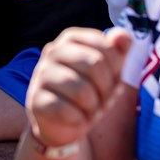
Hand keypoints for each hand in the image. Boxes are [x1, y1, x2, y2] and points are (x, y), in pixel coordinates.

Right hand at [25, 28, 129, 148]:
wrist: (63, 123)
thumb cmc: (89, 92)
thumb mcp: (109, 72)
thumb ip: (118, 51)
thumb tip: (123, 35)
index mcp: (71, 39)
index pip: (106, 48)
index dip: (116, 70)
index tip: (110, 80)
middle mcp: (53, 51)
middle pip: (95, 65)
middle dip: (106, 89)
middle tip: (101, 99)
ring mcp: (41, 74)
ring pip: (81, 90)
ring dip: (93, 106)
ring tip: (88, 109)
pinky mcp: (36, 100)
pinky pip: (66, 110)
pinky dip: (78, 119)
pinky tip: (75, 117)